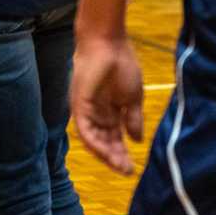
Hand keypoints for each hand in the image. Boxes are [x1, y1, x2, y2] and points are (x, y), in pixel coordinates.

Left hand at [70, 35, 144, 173]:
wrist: (110, 43)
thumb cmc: (122, 64)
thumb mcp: (133, 97)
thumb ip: (133, 119)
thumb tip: (136, 140)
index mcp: (109, 111)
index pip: (114, 138)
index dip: (122, 153)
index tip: (132, 167)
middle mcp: (95, 113)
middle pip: (104, 141)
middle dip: (115, 158)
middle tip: (127, 171)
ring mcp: (86, 109)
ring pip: (93, 140)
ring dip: (106, 154)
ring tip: (120, 166)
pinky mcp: (79, 104)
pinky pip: (85, 129)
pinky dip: (95, 142)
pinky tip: (107, 153)